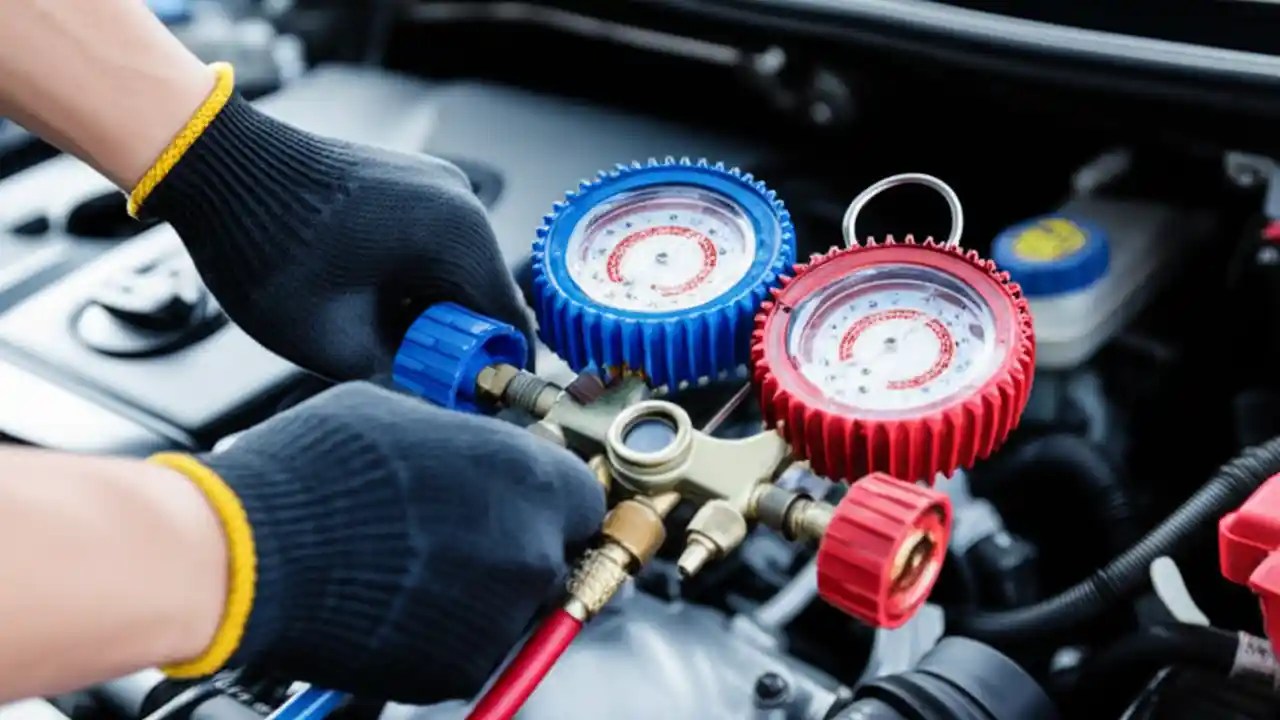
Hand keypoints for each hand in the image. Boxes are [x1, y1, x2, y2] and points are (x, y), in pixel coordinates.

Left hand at [141, 88, 530, 380]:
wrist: (214, 166)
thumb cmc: (263, 245)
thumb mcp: (332, 343)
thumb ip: (397, 380)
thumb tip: (430, 408)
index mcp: (459, 239)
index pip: (509, 325)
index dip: (491, 375)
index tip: (464, 403)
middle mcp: (462, 203)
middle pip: (484, 299)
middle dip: (454, 345)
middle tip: (408, 377)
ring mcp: (437, 187)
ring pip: (458, 275)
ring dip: (429, 314)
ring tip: (375, 337)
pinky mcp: (412, 184)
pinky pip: (434, 249)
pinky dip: (413, 283)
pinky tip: (369, 301)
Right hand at [189, 382, 603, 702]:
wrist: (248, 554)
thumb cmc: (314, 474)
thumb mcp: (404, 416)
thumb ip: (464, 442)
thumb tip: (475, 452)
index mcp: (528, 477)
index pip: (584, 498)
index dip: (555, 501)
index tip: (536, 506)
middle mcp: (530, 549)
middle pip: (554, 554)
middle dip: (517, 546)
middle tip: (463, 538)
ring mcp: (500, 616)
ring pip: (516, 604)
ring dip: (483, 589)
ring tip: (413, 567)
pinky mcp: (462, 668)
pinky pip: (475, 645)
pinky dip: (447, 630)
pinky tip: (396, 599)